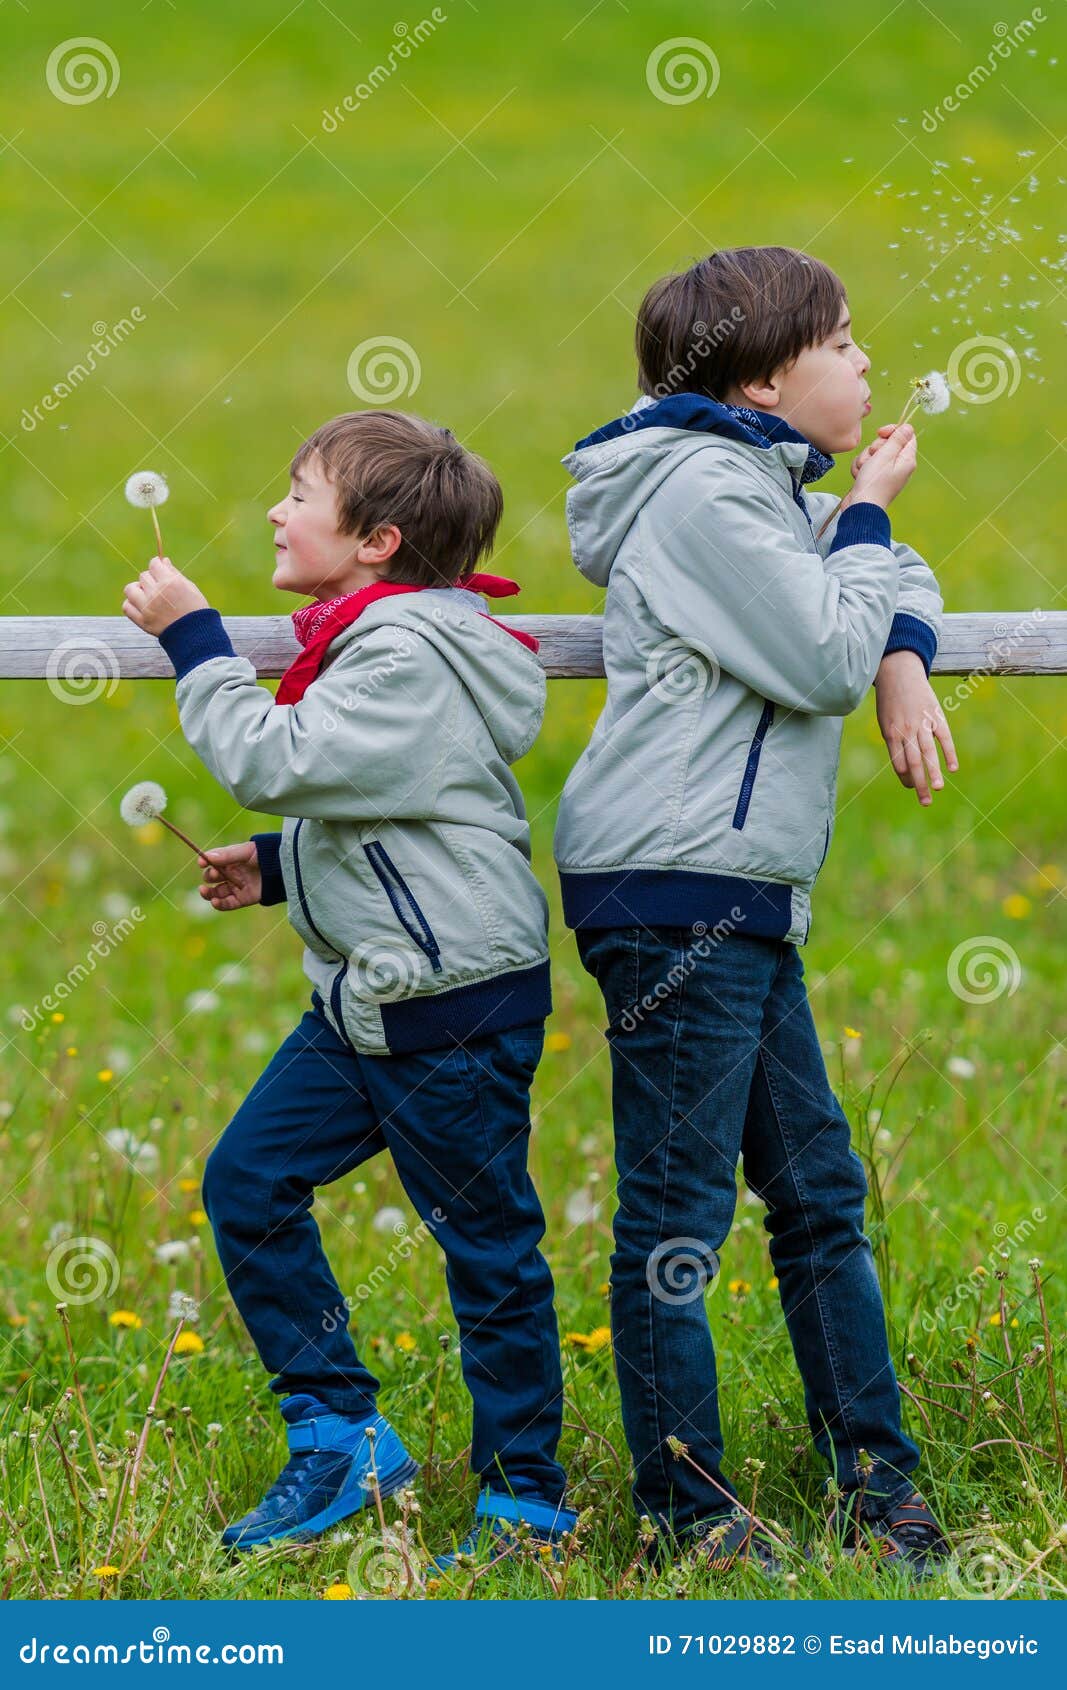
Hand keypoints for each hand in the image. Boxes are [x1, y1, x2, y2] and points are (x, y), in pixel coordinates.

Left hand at [122, 556, 209, 636]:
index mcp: (170, 583)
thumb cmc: (196, 610)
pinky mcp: (142, 621)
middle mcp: (157, 594)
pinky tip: (141, 605)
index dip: (157, 565)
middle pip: (143, 576)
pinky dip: (131, 604)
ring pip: (130, 589)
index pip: (154, 564)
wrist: (196, 636)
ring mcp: (147, 608)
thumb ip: (174, 573)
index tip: (160, 569)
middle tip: (160, 588)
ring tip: (146, 595)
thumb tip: (163, 561)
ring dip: (137, 589)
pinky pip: (127, 607)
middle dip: (151, 579)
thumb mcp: (190, 588)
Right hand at [197, 842, 262, 910]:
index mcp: (228, 860)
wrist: (282, 868)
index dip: (205, 862)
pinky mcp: (242, 899)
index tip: (202, 862)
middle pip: (211, 877)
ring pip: (216, 892)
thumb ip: (227, 855)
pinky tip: (214, 901)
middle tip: (215, 874)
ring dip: (207, 893)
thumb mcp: (245, 852)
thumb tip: (206, 858)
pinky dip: (219, 904)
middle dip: (209, 876)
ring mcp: (235, 887)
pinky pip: (227, 904)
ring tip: (204, 891)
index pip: (211, 862)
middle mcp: (230, 874)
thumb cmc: (264, 855)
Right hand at [842, 421, 916, 511]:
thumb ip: (897, 439)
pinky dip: (860, 468)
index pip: (906, 435)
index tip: (880, 433)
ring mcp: (886, 473)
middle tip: (872, 456)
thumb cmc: (874, 482)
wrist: (860, 507)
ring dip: (865, 459)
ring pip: (874, 454)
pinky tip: (859, 476)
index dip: (893, 431)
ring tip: (863, 470)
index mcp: (907, 460)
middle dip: (875, 447)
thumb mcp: (885, 455)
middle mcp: (899, 466)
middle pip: (888, 443)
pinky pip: (866, 464)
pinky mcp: (874, 478)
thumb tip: (908, 427)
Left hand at [874, 650, 958, 804]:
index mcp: (891, 734)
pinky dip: (949, 753)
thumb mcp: (885, 722)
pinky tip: (953, 768)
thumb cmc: (891, 702)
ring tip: (938, 788)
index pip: (898, 763)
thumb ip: (895, 744)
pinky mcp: (936, 715)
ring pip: (928, 752)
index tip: (911, 787)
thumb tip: (906, 770)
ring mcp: (922, 723)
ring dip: (933, 772)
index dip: (905, 778)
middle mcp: (906, 730)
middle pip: (913, 762)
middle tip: (925, 802)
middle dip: (919, 784)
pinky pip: (944, 737)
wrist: (899, 673)